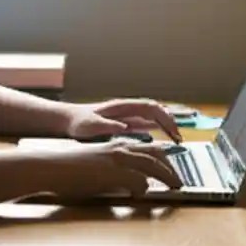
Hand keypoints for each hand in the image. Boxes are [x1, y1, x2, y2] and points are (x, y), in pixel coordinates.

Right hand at [40, 140, 181, 197]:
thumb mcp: (94, 164)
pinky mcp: (115, 172)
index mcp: (116, 145)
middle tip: (178, 181)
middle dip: (171, 168)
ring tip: (174, 188)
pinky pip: (141, 181)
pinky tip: (142, 195)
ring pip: (155, 166)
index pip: (148, 148)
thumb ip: (112, 170)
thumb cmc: (67, 170)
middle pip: (158, 155)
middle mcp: (121, 149)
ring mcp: (119, 159)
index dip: (163, 158)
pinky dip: (145, 189)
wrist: (51, 167)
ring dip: (167, 177)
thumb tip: (125, 183)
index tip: (171, 167)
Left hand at [64, 99, 182, 142]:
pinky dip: (158, 129)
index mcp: (122, 107)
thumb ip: (107, 125)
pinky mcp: (124, 124)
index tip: (173, 130)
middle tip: (179, 138)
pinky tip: (165, 137)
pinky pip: (146, 124)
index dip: (164, 117)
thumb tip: (125, 126)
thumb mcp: (90, 125)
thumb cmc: (77, 122)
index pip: (150, 107)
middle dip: (170, 122)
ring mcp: (127, 116)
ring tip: (177, 138)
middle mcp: (127, 109)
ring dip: (166, 125)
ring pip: (153, 117)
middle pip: (156, 111)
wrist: (66, 121)